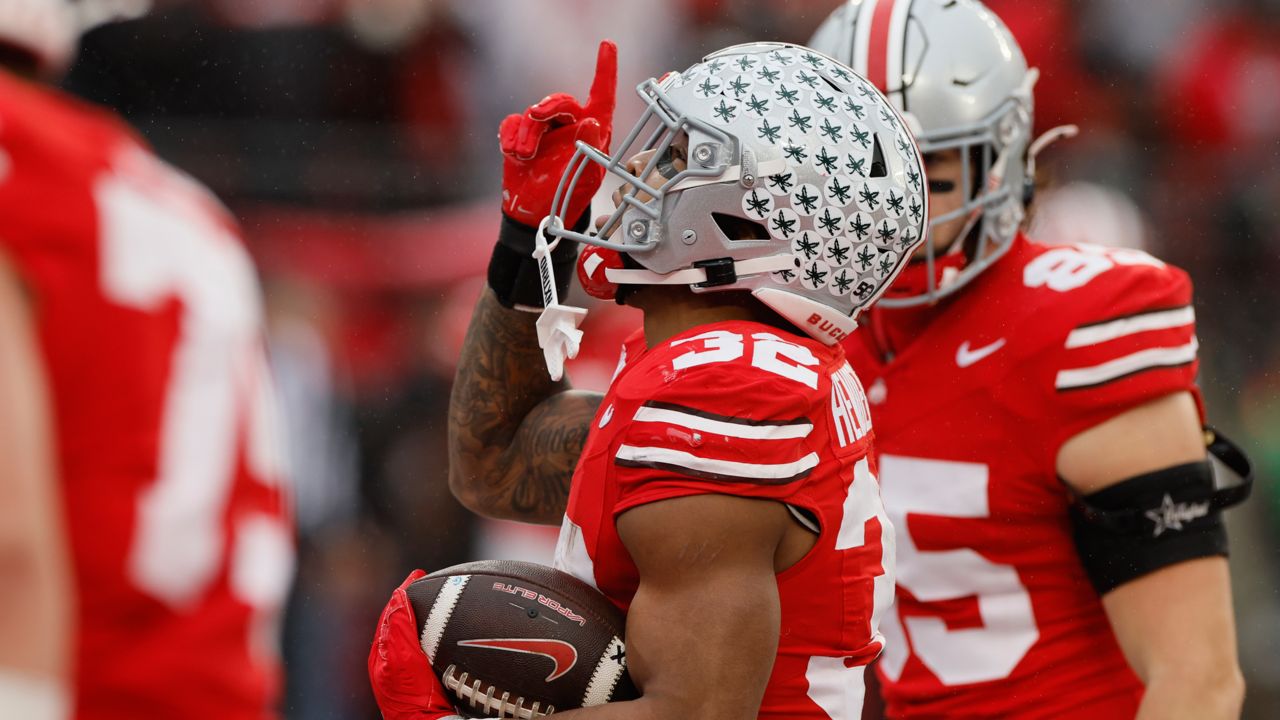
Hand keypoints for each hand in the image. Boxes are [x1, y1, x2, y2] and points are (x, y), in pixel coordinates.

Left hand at [368, 570, 461, 719]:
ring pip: (415, 631)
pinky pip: (427, 643)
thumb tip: (398, 597)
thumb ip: (398, 631)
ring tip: (440, 597)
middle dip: (413, 599)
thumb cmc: (414, 704)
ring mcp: (409, 669)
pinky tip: (449, 628)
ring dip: (425, 613)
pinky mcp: (425, 676)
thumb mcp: (402, 662)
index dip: (404, 591)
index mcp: (383, 655)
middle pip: (403, 620)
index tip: (419, 574)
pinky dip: (436, 629)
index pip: (391, 612)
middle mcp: (394, 660)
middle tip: (429, 581)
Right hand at [500, 40, 616, 227]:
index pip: (601, 95)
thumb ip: (591, 150)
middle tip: (536, 117)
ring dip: (527, 134)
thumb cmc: (568, 195)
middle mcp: (569, 125)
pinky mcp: (520, 136)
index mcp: (593, 131)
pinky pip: (511, 124)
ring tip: (523, 156)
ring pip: (532, 114)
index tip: (607, 46)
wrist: (536, 212)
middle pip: (560, 101)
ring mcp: (544, 130)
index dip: (605, 70)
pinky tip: (512, 154)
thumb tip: (592, 121)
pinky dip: (509, 138)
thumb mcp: (587, 178)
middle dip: (547, 108)